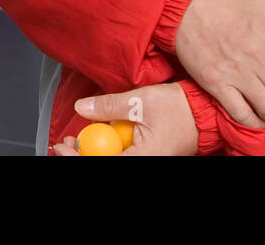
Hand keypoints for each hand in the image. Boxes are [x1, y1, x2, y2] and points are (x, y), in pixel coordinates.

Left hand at [52, 83, 196, 155]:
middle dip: (81, 156)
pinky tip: (100, 139)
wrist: (202, 112)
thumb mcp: (140, 101)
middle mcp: (145, 163)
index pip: (103, 163)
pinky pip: (121, 157)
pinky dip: (107, 150)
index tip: (62, 145)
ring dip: (93, 153)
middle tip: (67, 143)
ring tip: (80, 139)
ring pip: (111, 161)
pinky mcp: (146, 158)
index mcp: (144, 158)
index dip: (77, 157)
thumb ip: (109, 105)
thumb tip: (81, 108)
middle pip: (104, 164)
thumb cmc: (178, 108)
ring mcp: (146, 161)